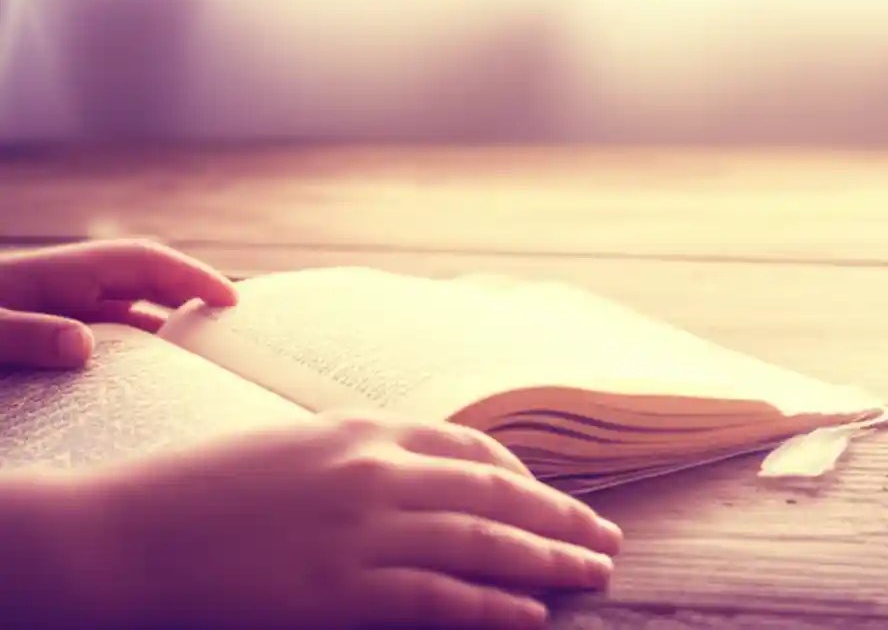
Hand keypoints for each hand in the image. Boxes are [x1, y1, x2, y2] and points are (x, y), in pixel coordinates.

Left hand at [0, 239, 236, 367]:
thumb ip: (27, 335)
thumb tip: (84, 346)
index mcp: (55, 272)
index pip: (141, 262)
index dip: (190, 276)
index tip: (230, 300)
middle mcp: (64, 287)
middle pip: (145, 283)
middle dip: (191, 300)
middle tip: (232, 335)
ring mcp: (57, 311)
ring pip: (127, 313)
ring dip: (164, 331)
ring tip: (203, 362)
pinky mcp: (48, 337)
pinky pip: (104, 339)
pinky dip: (133, 353)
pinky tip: (150, 381)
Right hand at [56, 412, 621, 628]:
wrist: (124, 536)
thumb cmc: (197, 492)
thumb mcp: (289, 450)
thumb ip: (356, 458)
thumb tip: (409, 480)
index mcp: (362, 430)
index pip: (472, 449)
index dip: (525, 477)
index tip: (553, 499)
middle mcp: (376, 472)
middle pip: (497, 495)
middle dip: (562, 517)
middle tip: (608, 538)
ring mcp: (364, 531)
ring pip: (485, 544)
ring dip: (551, 561)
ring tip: (596, 575)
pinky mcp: (343, 592)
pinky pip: (441, 598)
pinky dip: (495, 606)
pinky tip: (533, 616)